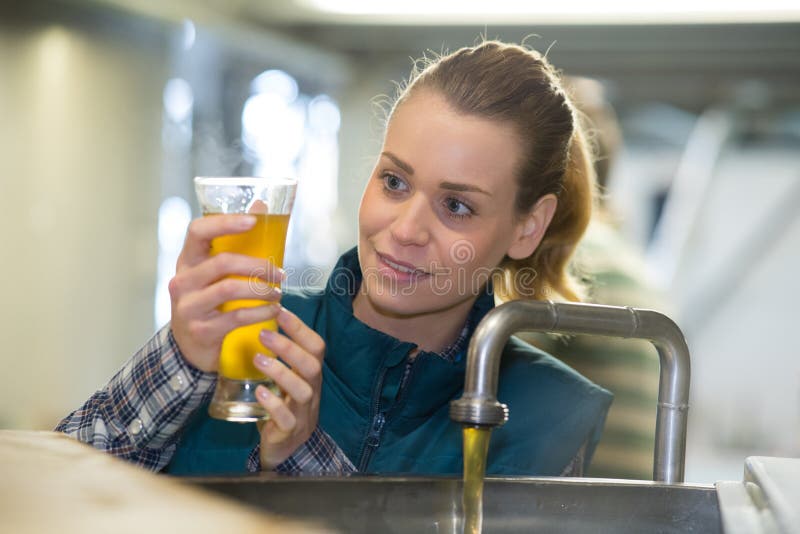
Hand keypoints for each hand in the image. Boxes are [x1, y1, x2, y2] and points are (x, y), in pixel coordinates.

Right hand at [168, 215, 284, 372]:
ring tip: (278, 294)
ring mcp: (188, 306)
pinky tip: (273, 311)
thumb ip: (236, 244)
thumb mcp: (215, 275)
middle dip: (259, 265)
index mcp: (187, 261)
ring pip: (230, 288)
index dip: (224, 222)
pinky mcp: (200, 330)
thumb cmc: (210, 302)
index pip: (197, 231)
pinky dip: (261, 312)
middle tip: (280, 274)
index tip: (253, 221)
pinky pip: (237, 316)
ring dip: (263, 290)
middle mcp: (182, 281)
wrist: (190, 348)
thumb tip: (262, 204)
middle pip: (223, 262)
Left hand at [253, 307, 324, 468]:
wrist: (286, 450)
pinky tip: (259, 393)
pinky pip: (286, 418)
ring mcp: (303, 413)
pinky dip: (274, 404)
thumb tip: (262, 322)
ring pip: (302, 391)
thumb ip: (280, 358)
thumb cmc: (284, 407)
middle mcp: (311, 391)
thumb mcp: (286, 380)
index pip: (316, 347)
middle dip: (290, 347)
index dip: (300, 328)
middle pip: (312, 366)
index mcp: (310, 376)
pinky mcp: (289, 432)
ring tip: (258, 359)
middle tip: (264, 333)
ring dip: (281, 372)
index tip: (280, 310)